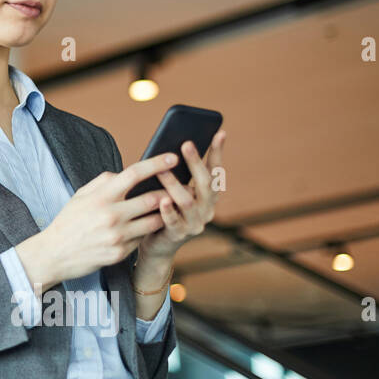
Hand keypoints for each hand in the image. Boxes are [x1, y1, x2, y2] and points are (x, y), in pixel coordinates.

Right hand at [15, 154, 178, 294]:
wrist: (54, 254)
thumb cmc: (69, 221)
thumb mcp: (81, 195)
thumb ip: (104, 181)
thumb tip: (124, 173)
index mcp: (101, 196)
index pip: (134, 174)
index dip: (157, 164)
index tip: (173, 158)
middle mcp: (111, 215)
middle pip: (152, 199)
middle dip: (168, 192)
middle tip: (177, 187)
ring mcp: (117, 236)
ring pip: (154, 221)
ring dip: (162, 214)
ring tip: (164, 209)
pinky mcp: (120, 253)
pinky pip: (142, 238)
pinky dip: (144, 232)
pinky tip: (140, 228)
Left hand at [136, 130, 225, 262]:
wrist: (158, 245)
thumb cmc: (162, 210)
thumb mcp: (172, 191)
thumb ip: (176, 174)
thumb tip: (169, 147)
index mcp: (208, 196)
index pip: (216, 171)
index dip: (218, 152)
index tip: (220, 132)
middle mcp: (206, 209)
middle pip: (205, 183)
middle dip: (196, 162)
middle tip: (186, 144)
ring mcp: (195, 223)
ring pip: (187, 201)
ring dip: (174, 184)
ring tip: (162, 170)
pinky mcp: (179, 235)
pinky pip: (173, 221)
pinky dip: (168, 210)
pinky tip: (161, 200)